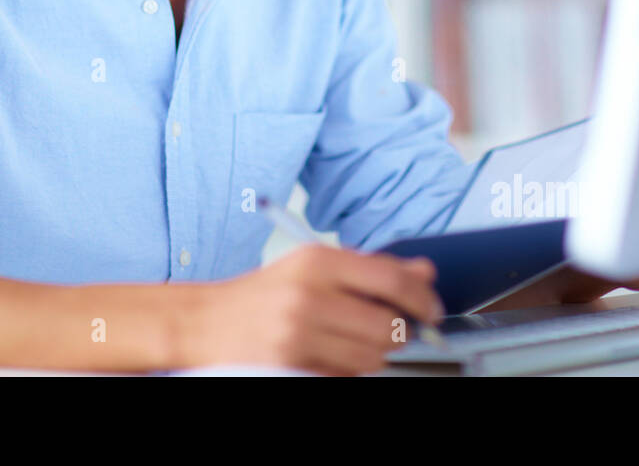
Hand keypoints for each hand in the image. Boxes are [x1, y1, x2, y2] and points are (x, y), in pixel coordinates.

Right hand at [182, 245, 443, 374]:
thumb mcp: (314, 269)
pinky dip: (347, 371)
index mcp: (317, 261)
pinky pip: (345, 377)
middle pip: (388, 326)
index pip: (391, 281)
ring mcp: (298, 333)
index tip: (433, 310)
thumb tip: (424, 272)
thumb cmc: (262, 295)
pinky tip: (329, 357)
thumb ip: (370, 269)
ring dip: (372, 355)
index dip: (423, 299)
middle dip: (399, 333)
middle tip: (391, 331)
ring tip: (348, 343)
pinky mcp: (290, 365)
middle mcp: (308, 294)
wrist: (205, 323)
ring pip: (371, 357)